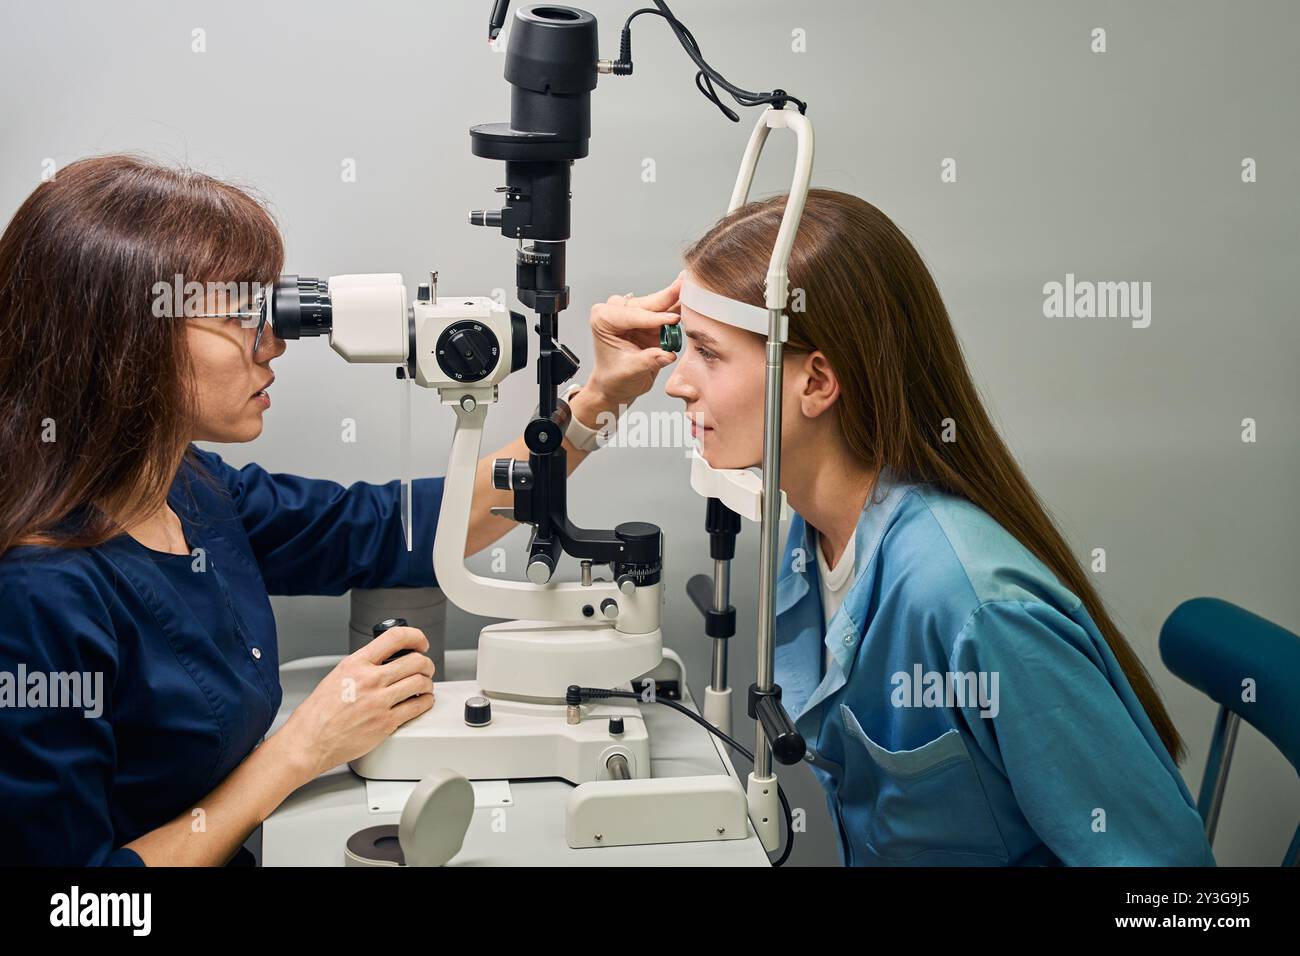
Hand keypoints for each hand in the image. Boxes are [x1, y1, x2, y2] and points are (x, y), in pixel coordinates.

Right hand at [279, 626, 434, 777]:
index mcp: (356, 664)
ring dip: (428, 683)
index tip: (420, 643)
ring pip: (421, 683)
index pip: (395, 637)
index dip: (415, 636)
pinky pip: (418, 707)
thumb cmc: (318, 713)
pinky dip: (426, 702)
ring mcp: (379, 701)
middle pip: (415, 661)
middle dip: (426, 663)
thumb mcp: (338, 675)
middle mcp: (370, 679)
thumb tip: (384, 661)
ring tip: (425, 687)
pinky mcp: (386, 722)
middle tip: (426, 668)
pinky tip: (422, 702)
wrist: (309, 741)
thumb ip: (362, 666)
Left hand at [585, 272, 683, 409]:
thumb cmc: (614, 378)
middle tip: (684, 286)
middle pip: (646, 304)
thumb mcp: (630, 371)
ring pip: (657, 304)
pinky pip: (665, 311)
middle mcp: (616, 311)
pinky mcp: (648, 319)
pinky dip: (678, 308)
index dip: (654, 319)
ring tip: (691, 289)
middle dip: (666, 298)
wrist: (615, 385)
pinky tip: (690, 300)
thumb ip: (648, 361)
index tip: (673, 320)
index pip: (632, 316)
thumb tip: (667, 355)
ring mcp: (633, 313)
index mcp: (603, 320)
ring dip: (675, 300)